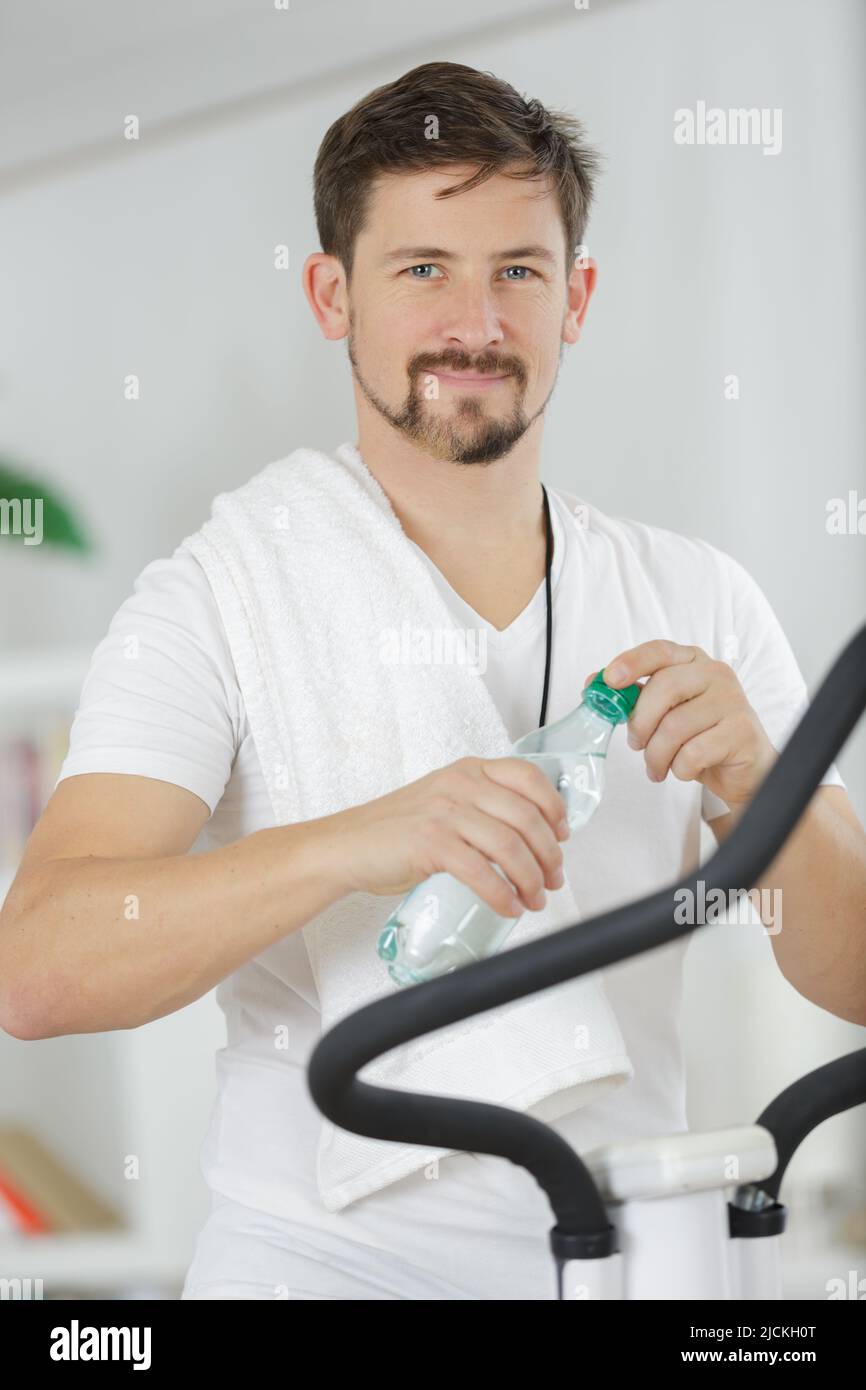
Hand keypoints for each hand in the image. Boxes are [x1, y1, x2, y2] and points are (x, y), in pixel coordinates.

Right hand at [322, 755, 569, 916]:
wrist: (347, 846)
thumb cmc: (395, 830)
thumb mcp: (444, 802)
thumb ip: (481, 808)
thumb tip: (528, 838)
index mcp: (468, 771)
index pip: (528, 777)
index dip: (554, 807)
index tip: (563, 834)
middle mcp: (460, 785)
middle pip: (527, 818)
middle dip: (549, 855)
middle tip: (552, 880)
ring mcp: (445, 812)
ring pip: (510, 846)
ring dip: (531, 879)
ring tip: (534, 899)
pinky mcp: (430, 843)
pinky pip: (482, 872)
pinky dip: (502, 894)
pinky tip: (508, 906)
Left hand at [584, 639, 777, 806]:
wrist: (742, 767)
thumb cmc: (699, 735)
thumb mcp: (666, 712)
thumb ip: (635, 696)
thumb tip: (593, 683)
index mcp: (693, 662)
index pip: (659, 651)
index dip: (631, 662)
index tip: (609, 679)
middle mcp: (715, 674)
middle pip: (663, 689)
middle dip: (640, 723)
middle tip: (636, 744)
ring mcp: (732, 701)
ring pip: (675, 727)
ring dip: (657, 755)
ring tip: (658, 766)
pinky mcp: (741, 731)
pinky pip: (694, 753)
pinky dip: (680, 769)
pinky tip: (684, 770)